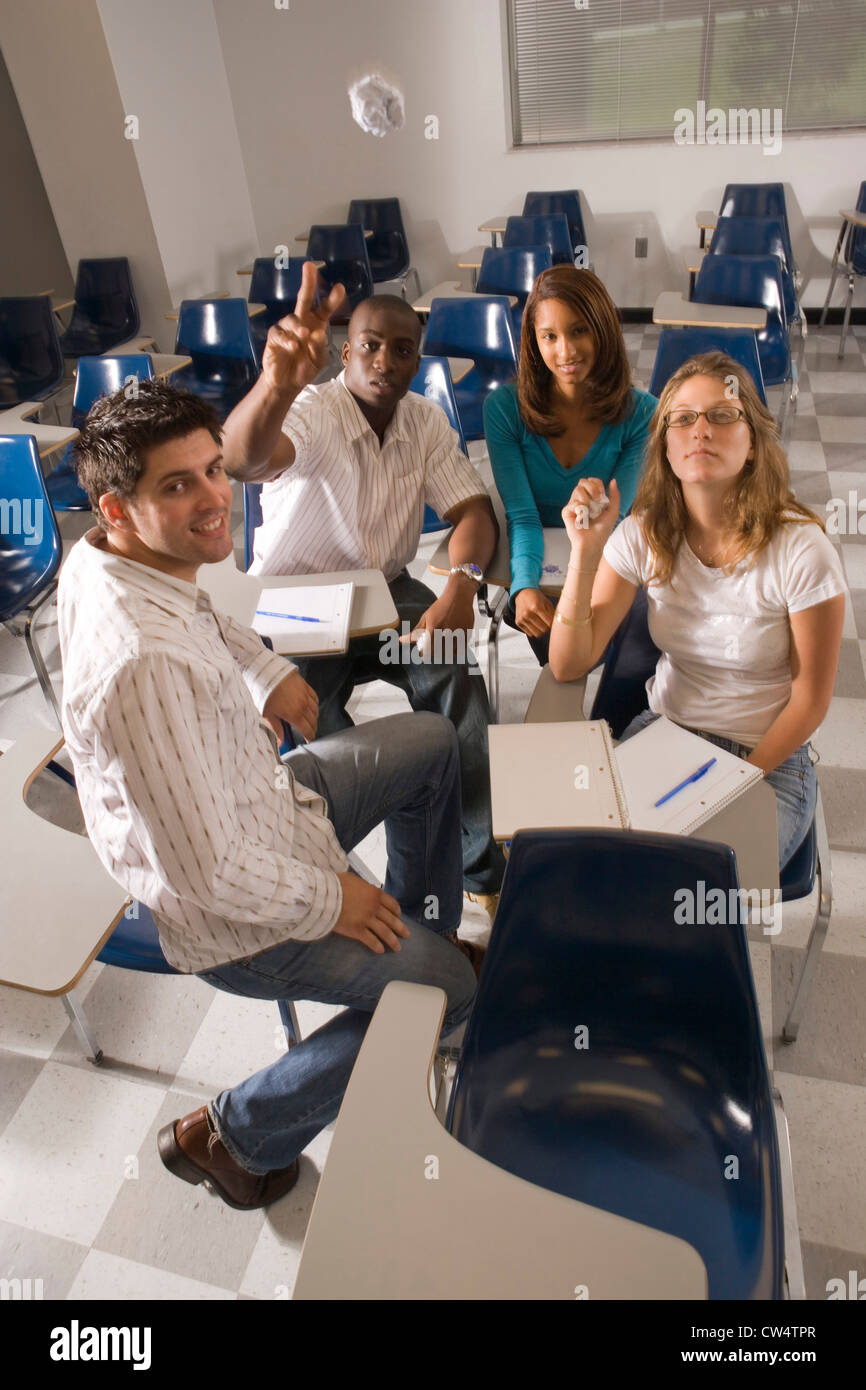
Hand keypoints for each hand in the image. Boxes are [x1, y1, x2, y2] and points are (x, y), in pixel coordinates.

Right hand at [261, 260, 346, 396]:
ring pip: (292, 319)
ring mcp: (287, 328)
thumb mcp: (319, 360)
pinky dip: (287, 339)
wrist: (286, 383)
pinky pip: (280, 333)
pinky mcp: (274, 338)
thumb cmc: (304, 368)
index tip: (340, 288)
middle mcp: (301, 322)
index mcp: (316, 326)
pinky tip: (294, 346)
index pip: (324, 309)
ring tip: (304, 336)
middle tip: (309, 266)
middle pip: (304, 298)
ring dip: (299, 326)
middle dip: (308, 282)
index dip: (332, 298)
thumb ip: (320, 347)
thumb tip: (317, 333)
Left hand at [263, 670, 318, 742]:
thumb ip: (276, 728)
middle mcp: (303, 705)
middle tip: (309, 731)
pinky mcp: (305, 686)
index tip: (309, 739)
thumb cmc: (264, 692)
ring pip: (316, 710)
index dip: (309, 737)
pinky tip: (311, 706)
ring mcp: (305, 695)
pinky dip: (315, 704)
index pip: (307, 730)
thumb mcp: (267, 714)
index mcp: (294, 714)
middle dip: (312, 728)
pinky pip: (315, 698)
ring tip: (310, 720)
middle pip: (313, 721)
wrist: (266, 672)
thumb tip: (280, 741)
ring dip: (314, 717)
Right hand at [332, 873, 409, 953]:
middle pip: (392, 920)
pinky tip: (380, 950)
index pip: (392, 904)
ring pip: (385, 932)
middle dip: (400, 929)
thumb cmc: (335, 885)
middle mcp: (374, 907)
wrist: (324, 895)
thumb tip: (365, 888)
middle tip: (406, 935)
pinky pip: (371, 940)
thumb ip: (363, 886)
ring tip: (397, 947)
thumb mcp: (353, 879)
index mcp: (375, 893)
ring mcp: (366, 919)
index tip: (399, 917)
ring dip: (392, 941)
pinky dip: (377, 946)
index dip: (397, 912)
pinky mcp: (357, 930)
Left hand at [398, 590, 475, 654]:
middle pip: (438, 654)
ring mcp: (458, 634)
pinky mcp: (467, 635)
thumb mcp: (426, 618)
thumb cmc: (441, 606)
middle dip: (434, 653)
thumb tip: (402, 640)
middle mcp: (446, 633)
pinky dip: (454, 650)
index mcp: (434, 629)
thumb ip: (415, 632)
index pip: (427, 651)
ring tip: (441, 645)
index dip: (424, 653)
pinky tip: (451, 644)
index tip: (423, 650)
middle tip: (432, 647)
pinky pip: (460, 650)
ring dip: (444, 652)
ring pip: (449, 653)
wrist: (458, 596)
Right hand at [514, 588, 555, 636]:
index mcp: (536, 607)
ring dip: (542, 631)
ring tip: (542, 624)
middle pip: (543, 629)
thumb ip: (553, 613)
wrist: (522, 593)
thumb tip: (559, 623)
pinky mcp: (518, 622)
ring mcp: (522, 619)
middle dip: (548, 628)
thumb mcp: (547, 602)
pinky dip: (534, 631)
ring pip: (537, 634)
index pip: (549, 623)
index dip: (554, 625)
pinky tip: (535, 624)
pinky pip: (530, 633)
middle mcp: (528, 613)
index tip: (554, 623)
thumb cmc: (535, 597)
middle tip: (549, 624)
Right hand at [561, 477, 619, 558]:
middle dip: (592, 488)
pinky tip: (582, 519)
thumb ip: (615, 496)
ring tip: (590, 512)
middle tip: (597, 499)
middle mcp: (581, 499)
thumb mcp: (613, 511)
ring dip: (587, 500)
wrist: (593, 543)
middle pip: (582, 482)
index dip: (596, 484)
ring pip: (577, 490)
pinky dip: (580, 510)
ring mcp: (573, 505)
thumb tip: (613, 480)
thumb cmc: (602, 530)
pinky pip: (573, 503)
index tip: (602, 494)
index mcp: (591, 497)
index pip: (591, 481)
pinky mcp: (566, 512)